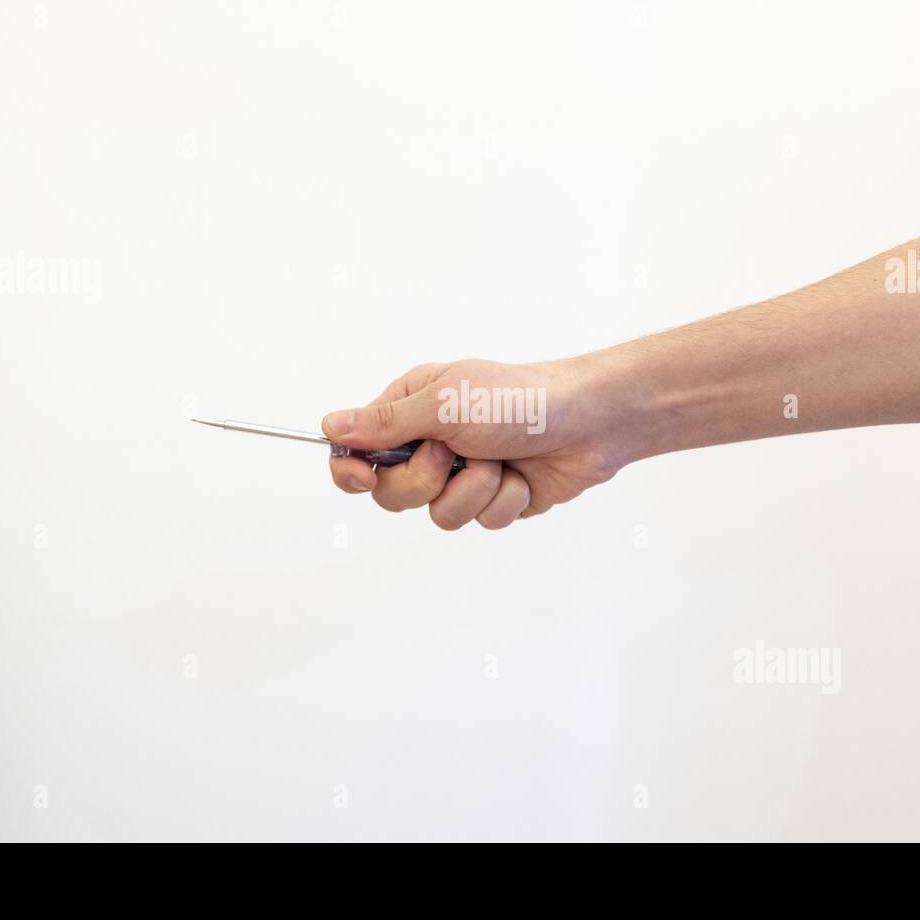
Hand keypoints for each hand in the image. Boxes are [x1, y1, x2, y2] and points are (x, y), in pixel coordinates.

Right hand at [321, 357, 624, 529]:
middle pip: (391, 493)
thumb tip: (329, 426)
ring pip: (438, 514)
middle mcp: (432, 443)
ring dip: (473, 490)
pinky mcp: (494, 499)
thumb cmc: (518, 398)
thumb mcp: (445, 404)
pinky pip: (480, 521)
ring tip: (499, 461)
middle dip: (425, 480)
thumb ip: (386, 423)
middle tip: (452, 453)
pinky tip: (522, 476)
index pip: (357, 449)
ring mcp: (463, 474)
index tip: (360, 477)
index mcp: (412, 409)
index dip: (350, 470)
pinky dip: (503, 501)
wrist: (590, 421)